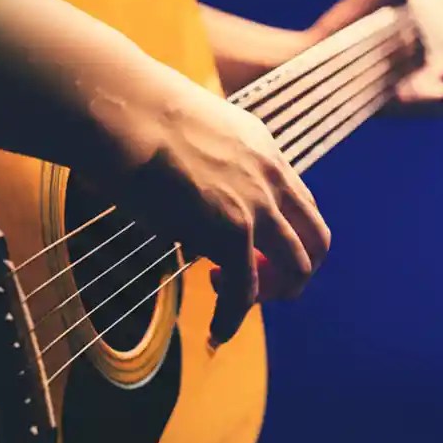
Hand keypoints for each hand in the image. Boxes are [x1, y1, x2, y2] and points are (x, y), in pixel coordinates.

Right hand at [88, 62, 330, 343]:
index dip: (284, 234)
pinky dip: (234, 318)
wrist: (126, 110)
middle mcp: (271, 177)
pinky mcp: (232, 233)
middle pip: (316, 237)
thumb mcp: (187, 132)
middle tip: (263, 285)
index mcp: (263, 150)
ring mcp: (257, 206)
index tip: (255, 249)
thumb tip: (176, 192)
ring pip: (298, 266)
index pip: (298, 202)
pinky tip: (217, 332)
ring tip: (239, 305)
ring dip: (275, 294)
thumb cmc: (135, 114)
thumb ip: (198, 165)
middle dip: (297, 270)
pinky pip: (246, 291)